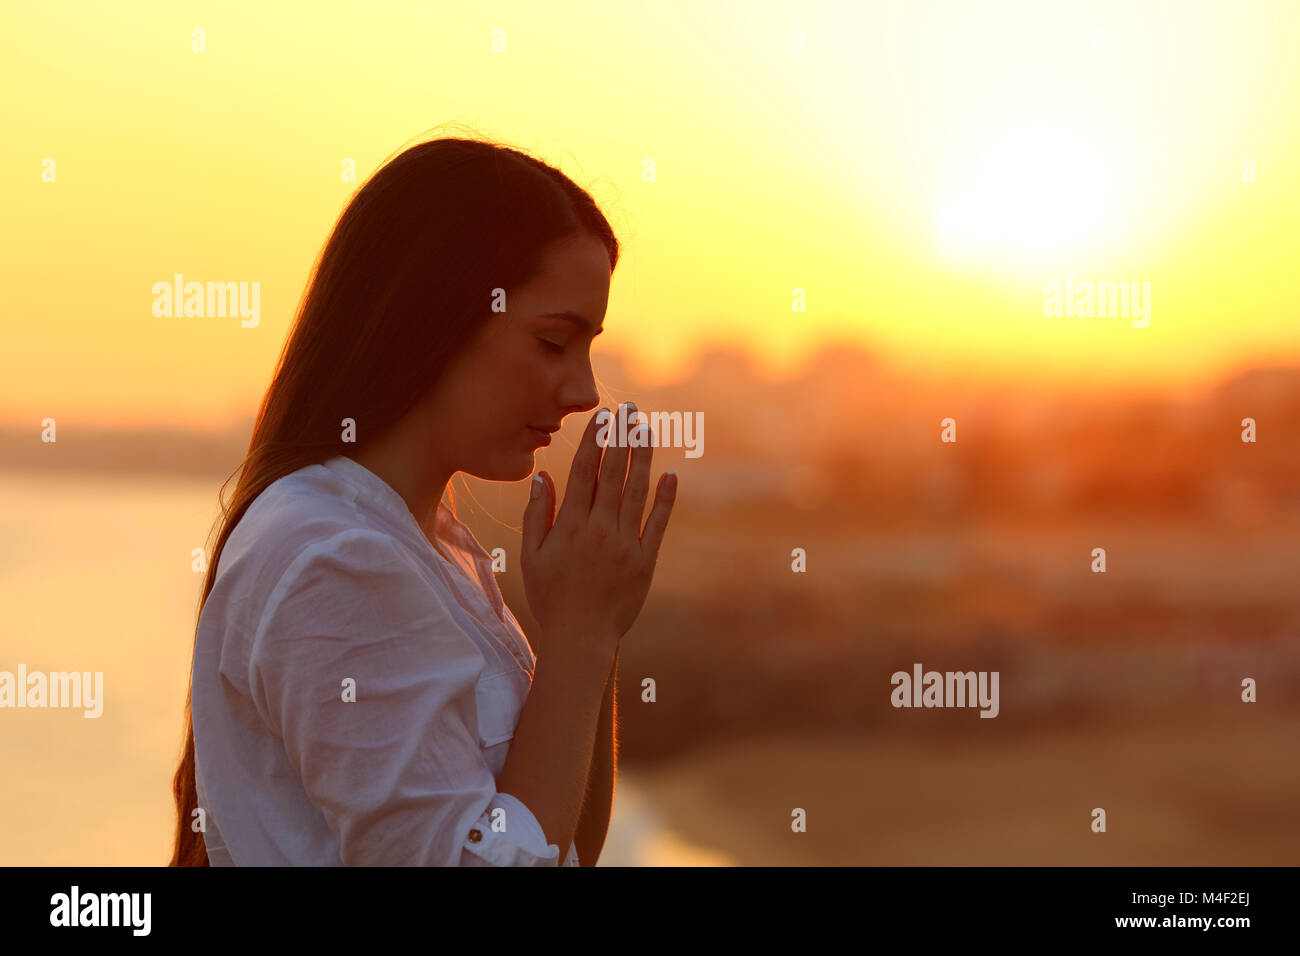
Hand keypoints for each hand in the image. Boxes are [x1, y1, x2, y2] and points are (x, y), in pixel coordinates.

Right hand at [521, 403, 675, 657]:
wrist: (580, 638)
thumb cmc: (550, 597)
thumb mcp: (532, 556)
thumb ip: (537, 515)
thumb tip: (543, 476)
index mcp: (570, 526)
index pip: (584, 472)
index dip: (594, 441)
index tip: (602, 417)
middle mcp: (599, 529)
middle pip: (613, 473)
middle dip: (621, 437)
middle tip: (629, 410)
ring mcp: (624, 544)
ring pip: (636, 491)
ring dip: (643, 457)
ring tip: (647, 430)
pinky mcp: (644, 560)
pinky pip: (657, 523)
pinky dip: (665, 498)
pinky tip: (671, 475)